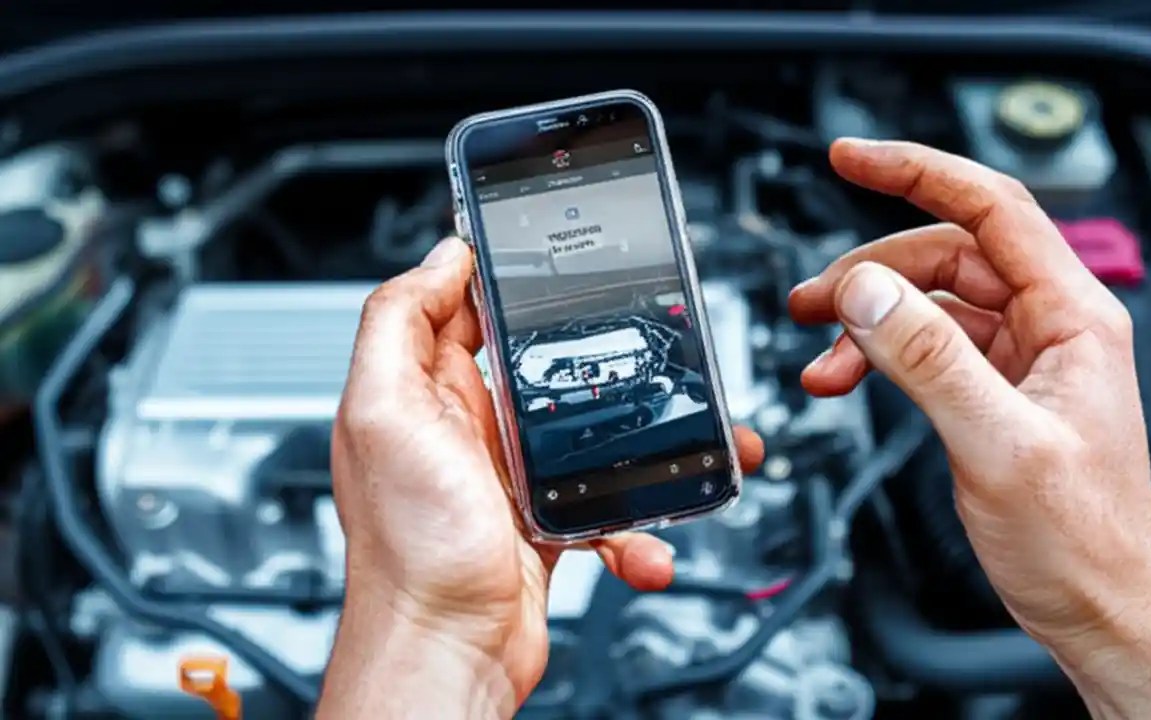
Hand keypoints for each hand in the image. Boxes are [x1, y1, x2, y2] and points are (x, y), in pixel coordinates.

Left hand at [318, 237, 764, 718]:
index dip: (505, 277)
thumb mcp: (383, 414)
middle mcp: (465, 426)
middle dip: (595, 355)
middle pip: (541, 363)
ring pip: (587, 433)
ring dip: (638, 444)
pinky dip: (633, 523)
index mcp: (424, 389)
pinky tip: (641, 540)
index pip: (464, 307)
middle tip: (644, 346)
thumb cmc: (411, 552)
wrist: (445, 652)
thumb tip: (440, 257)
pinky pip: (604, 504)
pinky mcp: (546, 522)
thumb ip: (399, 324)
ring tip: (682, 445)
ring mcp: (509, 474)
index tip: (557, 256)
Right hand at [790, 139, 1150, 717]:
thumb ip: (928, 362)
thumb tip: (867, 295)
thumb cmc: (1080, 542)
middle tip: (810, 303)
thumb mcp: (998, 446)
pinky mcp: (996, 392)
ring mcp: (1022, 359)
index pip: (992, 209)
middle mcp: (1050, 327)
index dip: (917, 171)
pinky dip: (880, 358)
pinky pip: (927, 348)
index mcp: (1072, 319)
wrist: (1099, 608)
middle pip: (946, 256)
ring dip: (867, 324)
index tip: (852, 158)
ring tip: (821, 359)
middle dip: (870, 273)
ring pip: (929, 305)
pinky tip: (848, 380)